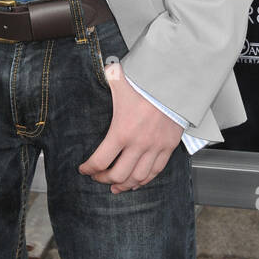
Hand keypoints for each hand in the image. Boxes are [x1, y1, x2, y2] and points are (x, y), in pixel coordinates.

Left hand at [78, 59, 183, 192]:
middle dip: (104, 179)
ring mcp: (155, 147)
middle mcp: (139, 143)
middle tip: (98, 177)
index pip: (100, 161)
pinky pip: (156, 171)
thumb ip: (106, 79)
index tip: (84, 169)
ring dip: (124, 185)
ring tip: (116, 186)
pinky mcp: (168, 146)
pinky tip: (137, 182)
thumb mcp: (118, 80)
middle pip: (118, 175)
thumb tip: (98, 72)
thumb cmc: (145, 81)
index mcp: (122, 130)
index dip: (89, 169)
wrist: (175, 82)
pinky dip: (144, 180)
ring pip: (138, 178)